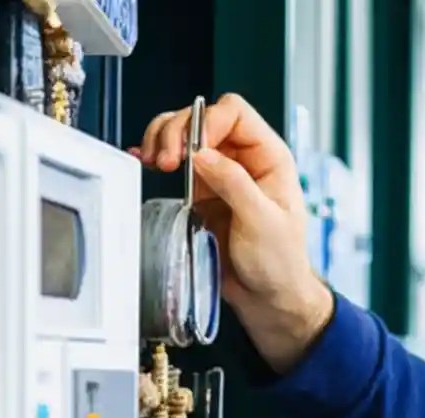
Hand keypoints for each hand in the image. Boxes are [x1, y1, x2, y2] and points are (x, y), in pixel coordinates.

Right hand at [134, 94, 333, 372]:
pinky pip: (175, 161)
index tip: (191, 150)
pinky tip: (144, 159)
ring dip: (162, 140)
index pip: (235, 113)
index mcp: (270, 158)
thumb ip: (234, 184)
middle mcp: (244, 159)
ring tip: (154, 162)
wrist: (268, 296)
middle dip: (177, 131)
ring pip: (184, 135)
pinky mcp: (201, 191)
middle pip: (202, 118)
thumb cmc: (280, 263)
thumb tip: (202, 154)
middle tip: (165, 161)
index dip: (207, 121)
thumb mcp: (262, 223)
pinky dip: (156, 155)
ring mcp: (220, 173)